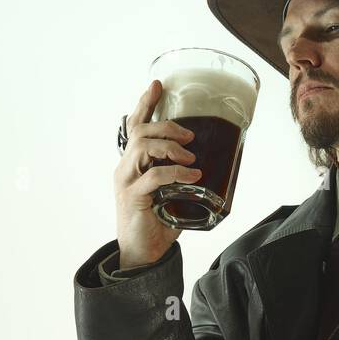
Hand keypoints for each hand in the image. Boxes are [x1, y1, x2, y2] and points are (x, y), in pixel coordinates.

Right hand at [114, 79, 201, 267]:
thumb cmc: (158, 224)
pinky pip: (154, 176)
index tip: (157, 85)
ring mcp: (127, 181)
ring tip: (191, 158)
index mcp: (132, 163)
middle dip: (167, 126)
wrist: (143, 254)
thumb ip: (182, 177)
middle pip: (140, 131)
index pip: (135, 126)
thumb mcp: (172, 194)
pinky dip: (175, 173)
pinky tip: (193, 178)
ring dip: (170, 147)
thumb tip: (213, 167)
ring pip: (142, 147)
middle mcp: (125, 168)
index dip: (145, 104)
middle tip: (190, 136)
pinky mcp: (133, 197)